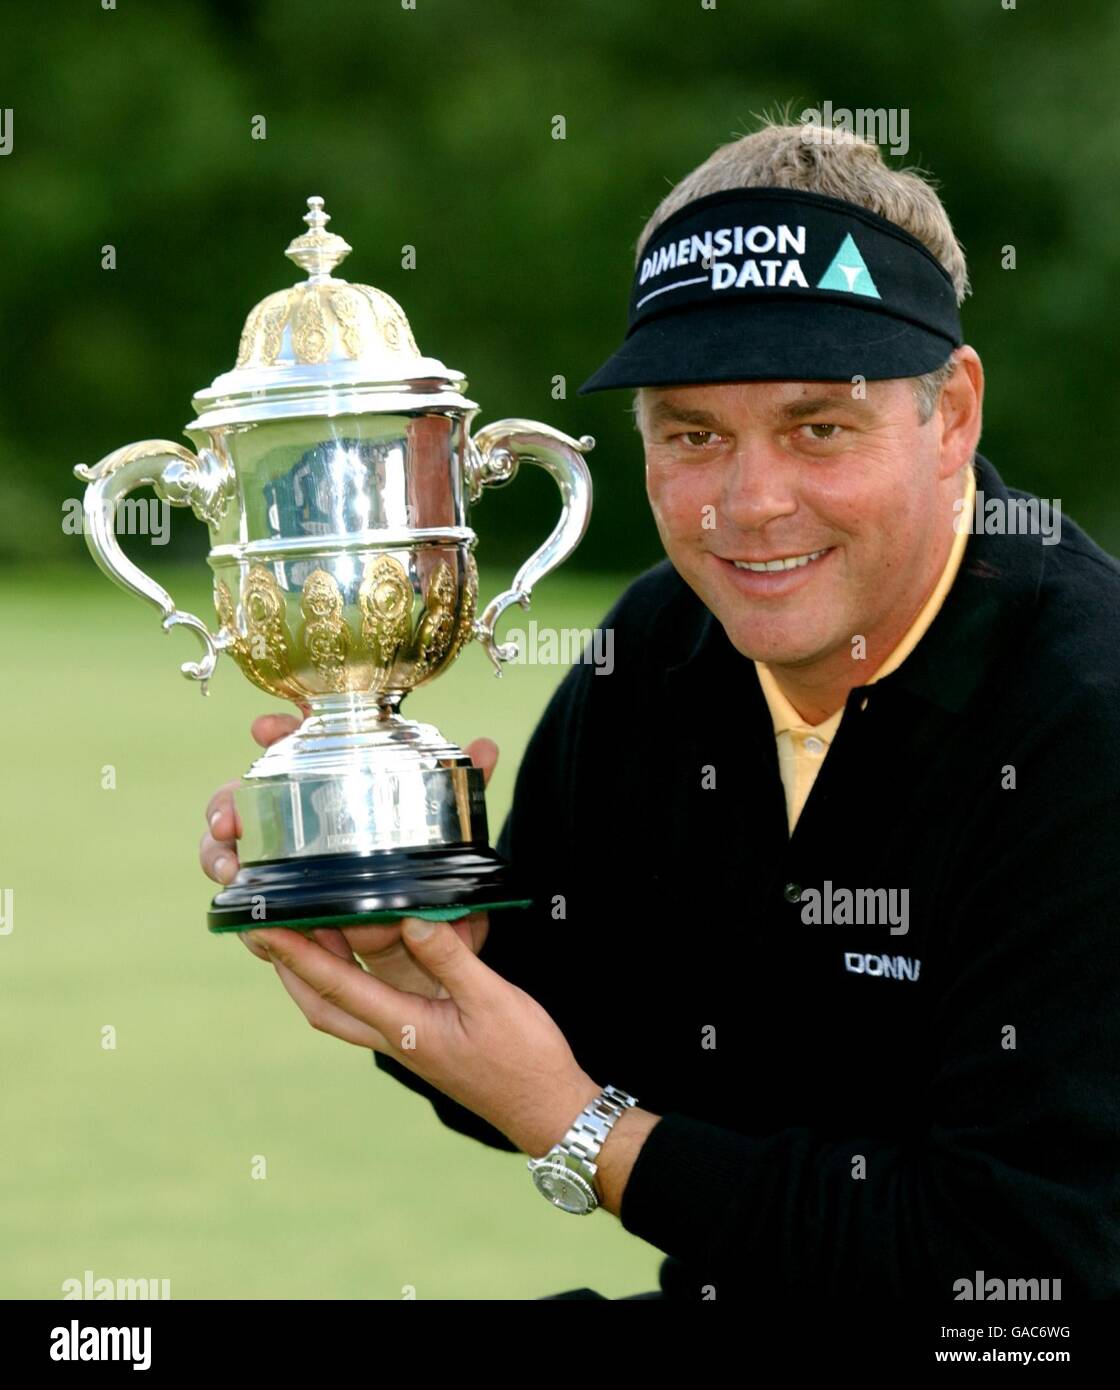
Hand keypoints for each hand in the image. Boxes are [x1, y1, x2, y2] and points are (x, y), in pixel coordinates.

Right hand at [199, 710, 496, 990]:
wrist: (432, 955)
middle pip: (241, 800)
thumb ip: (464, 792)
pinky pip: (252, 916)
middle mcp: (298, 828)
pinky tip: (255, 923)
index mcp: (333, 792)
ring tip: (232, 869)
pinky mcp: (285, 920)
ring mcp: (284, 874)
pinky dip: (251, 919)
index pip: (295, 747)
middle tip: (229, 819)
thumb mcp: (452, 836)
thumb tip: (488, 747)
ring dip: (221, 858)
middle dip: (226, 803)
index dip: (276, 731)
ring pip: (229, 855)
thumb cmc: (432, 879)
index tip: (264, 727)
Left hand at [248, 916, 600, 1156]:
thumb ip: (449, 958)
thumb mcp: (492, 999)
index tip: (261, 928)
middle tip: (264, 930)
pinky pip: (372, 1005)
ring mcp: (406, 1041)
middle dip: (287, 969)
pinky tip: (363, 955)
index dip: (295, 954)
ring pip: (343, 1008)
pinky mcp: (422, 1038)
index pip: (335, 985)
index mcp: (403, 1028)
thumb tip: (412, 917)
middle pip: (321, 1005)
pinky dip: (353, 978)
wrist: (546, 1109)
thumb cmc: (523, 1059)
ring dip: (317, 973)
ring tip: (303, 932)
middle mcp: (394, 1037)